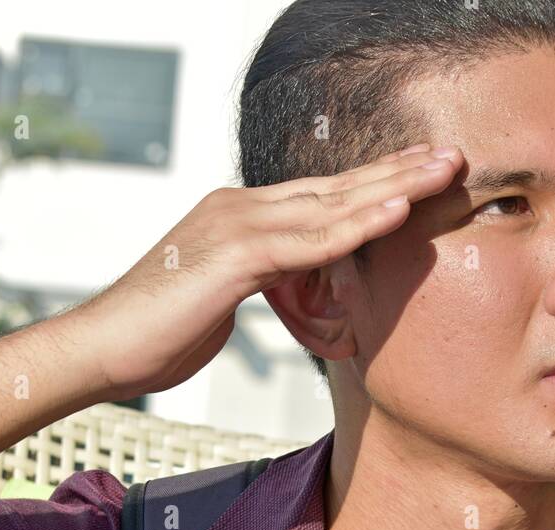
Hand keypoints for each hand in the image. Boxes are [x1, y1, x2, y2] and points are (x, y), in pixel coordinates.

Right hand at [72, 143, 463, 399]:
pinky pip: (309, 239)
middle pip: (334, 186)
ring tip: (443, 171)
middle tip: (451, 156)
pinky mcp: (234, 255)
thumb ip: (255, 284)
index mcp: (239, 218)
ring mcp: (236, 225)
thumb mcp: (217, 302)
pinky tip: (398, 209)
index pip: (319, 197)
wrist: (103, 349)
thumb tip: (284, 289)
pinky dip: (357, 224)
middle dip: (396, 170)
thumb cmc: (155, 336)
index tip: (420, 177)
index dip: (372, 184)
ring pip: (330, 203)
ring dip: (393, 185)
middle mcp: (240, 208)